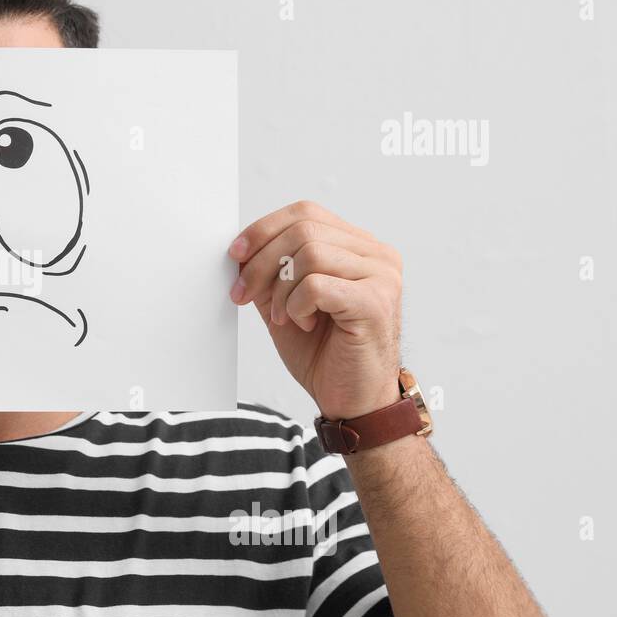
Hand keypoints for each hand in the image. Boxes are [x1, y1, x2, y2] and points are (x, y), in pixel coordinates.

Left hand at [229, 201, 402, 419]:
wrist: (352, 402)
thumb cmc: (324, 354)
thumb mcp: (285, 303)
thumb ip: (270, 273)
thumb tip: (238, 248)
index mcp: (359, 248)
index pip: (306, 213)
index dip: (264, 229)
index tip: (234, 255)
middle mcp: (377, 255)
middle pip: (304, 229)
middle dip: (261, 263)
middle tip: (242, 295)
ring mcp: (382, 277)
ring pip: (310, 253)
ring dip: (280, 290)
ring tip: (284, 318)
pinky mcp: (376, 302)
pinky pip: (317, 285)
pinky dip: (296, 306)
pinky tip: (303, 325)